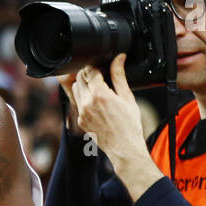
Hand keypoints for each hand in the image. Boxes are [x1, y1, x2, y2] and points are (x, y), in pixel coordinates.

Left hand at [66, 55, 162, 200]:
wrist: (124, 148)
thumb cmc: (129, 124)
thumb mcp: (127, 97)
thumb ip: (119, 75)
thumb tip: (119, 58)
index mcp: (99, 94)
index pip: (90, 70)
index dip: (97, 66)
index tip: (103, 66)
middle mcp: (87, 103)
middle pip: (80, 77)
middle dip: (89, 73)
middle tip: (101, 76)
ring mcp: (81, 112)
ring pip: (75, 89)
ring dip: (84, 84)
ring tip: (98, 88)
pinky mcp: (80, 120)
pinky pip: (77, 103)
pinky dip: (84, 98)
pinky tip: (96, 102)